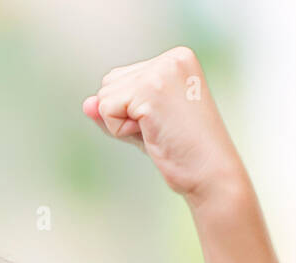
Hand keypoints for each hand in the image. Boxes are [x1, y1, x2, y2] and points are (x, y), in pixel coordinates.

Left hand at [83, 46, 246, 203]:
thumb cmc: (180, 151)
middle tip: (159, 128)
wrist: (210, 172)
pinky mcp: (150, 90)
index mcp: (176, 58)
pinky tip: (152, 134)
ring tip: (157, 130)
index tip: (163, 121)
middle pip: (108, 84)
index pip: (120, 78)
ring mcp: (161, 71)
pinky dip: (121, 131)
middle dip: (122, 114)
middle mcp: (171, 58)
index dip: (130, 110)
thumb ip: (113, 110)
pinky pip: (107, 111)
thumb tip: (86, 103)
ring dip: (121, 124)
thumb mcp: (142, 124)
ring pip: (104, 97)